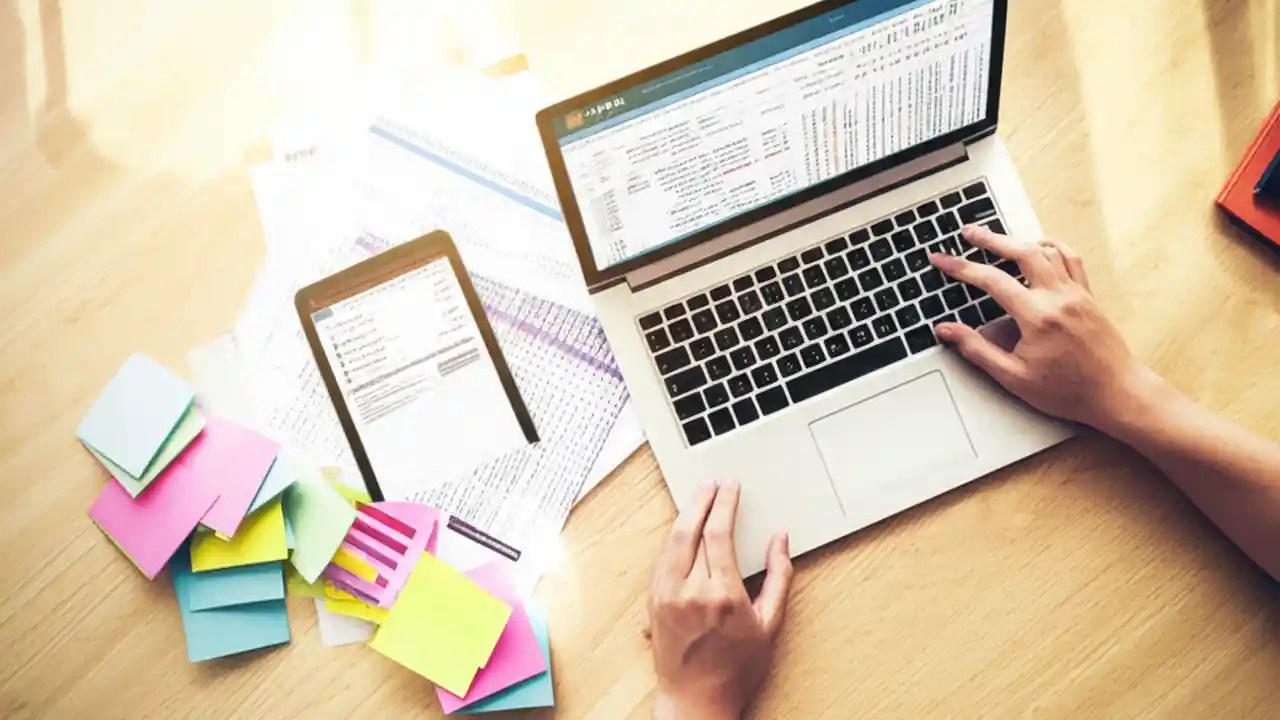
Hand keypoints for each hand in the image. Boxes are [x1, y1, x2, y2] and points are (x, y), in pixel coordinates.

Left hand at [648, 479, 793, 719]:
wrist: (696, 699)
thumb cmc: (736, 668)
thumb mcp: (770, 624)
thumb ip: (779, 577)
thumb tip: (780, 540)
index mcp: (722, 595)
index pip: (718, 534)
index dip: (725, 504)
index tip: (731, 487)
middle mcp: (689, 592)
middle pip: (691, 530)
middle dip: (702, 500)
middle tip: (712, 483)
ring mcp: (666, 596)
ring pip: (672, 541)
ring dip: (684, 514)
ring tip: (698, 497)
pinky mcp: (653, 602)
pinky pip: (662, 559)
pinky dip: (673, 538)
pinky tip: (682, 528)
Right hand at [929, 226, 1161, 431]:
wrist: (1116, 393)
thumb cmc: (1068, 391)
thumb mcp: (1014, 377)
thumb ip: (977, 350)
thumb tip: (947, 331)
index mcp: (1037, 317)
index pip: (992, 281)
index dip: (961, 267)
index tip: (942, 260)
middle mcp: (1059, 297)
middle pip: (1021, 252)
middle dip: (991, 239)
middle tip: (969, 232)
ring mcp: (1077, 293)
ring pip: (1047, 250)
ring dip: (1019, 240)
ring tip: (999, 238)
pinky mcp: (1088, 296)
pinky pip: (1071, 259)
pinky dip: (1052, 247)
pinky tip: (1040, 247)